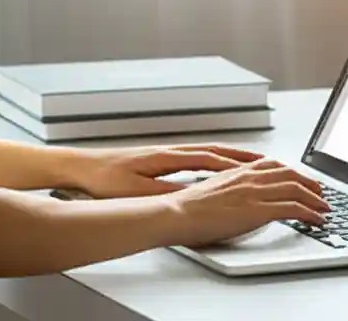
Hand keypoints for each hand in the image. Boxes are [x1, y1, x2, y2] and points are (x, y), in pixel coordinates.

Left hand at [71, 144, 264, 198]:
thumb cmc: (103, 179)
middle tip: (267, 161)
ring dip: (230, 156)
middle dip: (241, 156)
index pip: (208, 159)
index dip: (235, 165)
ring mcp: (165, 154)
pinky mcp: (158, 160)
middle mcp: (169, 151)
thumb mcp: (135, 191)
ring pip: (206, 152)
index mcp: (166, 158)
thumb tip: (192, 196)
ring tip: (251, 162)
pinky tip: (217, 168)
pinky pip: (195, 158)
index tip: (258, 169)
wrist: (80, 167)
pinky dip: (213, 161)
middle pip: (213, 151)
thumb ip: (164, 193)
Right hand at [159, 159, 328, 247]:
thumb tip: (238, 199)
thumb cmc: (187, 208)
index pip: (273, 165)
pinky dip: (310, 214)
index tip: (301, 178)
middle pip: (290, 174)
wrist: (177, 214)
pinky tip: (317, 220)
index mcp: (237, 171)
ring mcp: (255, 192)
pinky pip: (294, 209)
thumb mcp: (210, 190)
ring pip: (296, 189)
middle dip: (309, 183)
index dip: (292, 172)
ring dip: (315, 199)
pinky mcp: (258, 209)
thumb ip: (228, 189)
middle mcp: (249, 178)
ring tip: (324, 208)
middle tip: (321, 193)